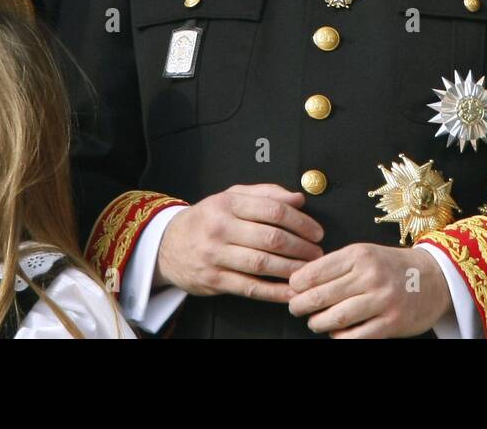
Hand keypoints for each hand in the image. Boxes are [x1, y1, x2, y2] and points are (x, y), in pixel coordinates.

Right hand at [154, 183, 324, 301]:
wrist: (168, 245)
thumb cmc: (208, 219)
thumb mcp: (231, 197)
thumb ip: (266, 194)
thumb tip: (299, 198)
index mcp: (227, 203)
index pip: (273, 209)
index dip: (300, 221)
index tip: (316, 231)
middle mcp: (220, 228)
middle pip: (271, 238)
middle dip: (301, 247)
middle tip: (318, 253)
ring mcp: (215, 255)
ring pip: (262, 264)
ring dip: (292, 269)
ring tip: (309, 271)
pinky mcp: (214, 280)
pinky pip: (251, 288)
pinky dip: (275, 292)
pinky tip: (291, 291)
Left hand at [289, 243, 450, 337]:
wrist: (434, 278)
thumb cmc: (392, 266)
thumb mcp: (365, 254)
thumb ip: (338, 266)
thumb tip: (301, 280)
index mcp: (359, 255)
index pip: (316, 271)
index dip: (297, 283)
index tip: (292, 288)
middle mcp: (370, 276)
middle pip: (321, 296)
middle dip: (301, 305)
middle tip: (295, 308)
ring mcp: (382, 300)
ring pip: (336, 317)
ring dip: (318, 323)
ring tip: (314, 322)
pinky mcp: (391, 323)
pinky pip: (356, 336)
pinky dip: (340, 337)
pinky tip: (336, 333)